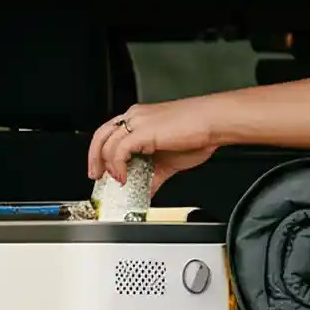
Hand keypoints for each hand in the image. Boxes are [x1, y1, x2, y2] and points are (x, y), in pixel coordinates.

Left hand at [87, 98, 220, 193]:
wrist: (215, 122)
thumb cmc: (198, 134)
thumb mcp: (169, 161)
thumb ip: (153, 176)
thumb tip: (145, 192)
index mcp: (139, 120)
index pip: (109, 134)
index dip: (101, 153)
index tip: (101, 171)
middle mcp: (135, 117)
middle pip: (101, 136)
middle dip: (94, 159)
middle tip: (96, 177)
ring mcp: (138, 122)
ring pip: (107, 143)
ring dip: (107, 166)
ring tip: (116, 181)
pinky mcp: (143, 131)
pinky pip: (119, 149)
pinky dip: (118, 165)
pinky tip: (124, 177)